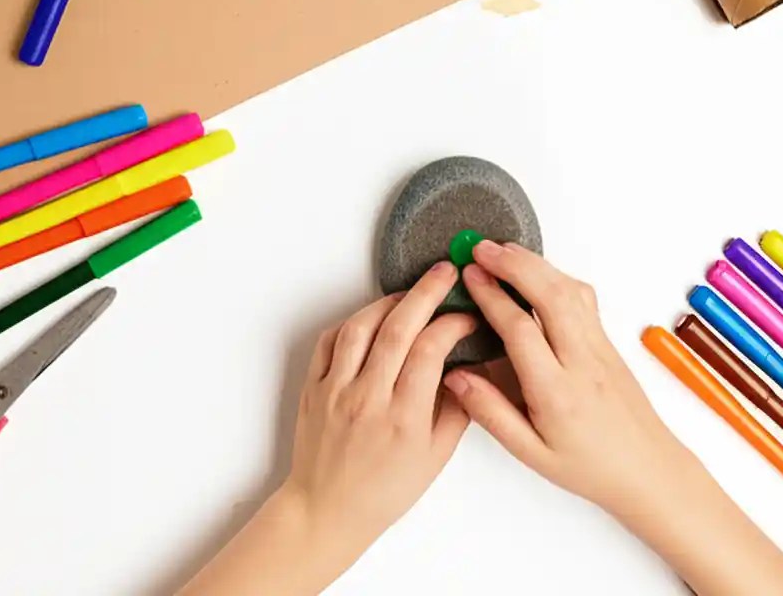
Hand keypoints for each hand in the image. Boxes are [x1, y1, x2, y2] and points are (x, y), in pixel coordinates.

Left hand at [281, 260, 475, 550]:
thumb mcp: (436, 458)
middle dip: (425, 292)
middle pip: (398, 327)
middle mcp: (368, 398)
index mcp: (404, 417)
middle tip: (444, 273)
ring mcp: (335, 391)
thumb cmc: (384, 490)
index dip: (453, 323)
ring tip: (409, 293)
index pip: (431, 348)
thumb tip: (469, 367)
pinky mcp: (312, 388)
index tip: (467, 317)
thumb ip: (456, 409)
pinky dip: (352, 322)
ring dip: (388, 301)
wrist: (327, 510)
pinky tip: (372, 319)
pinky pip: (330, 341)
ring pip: (360, 326)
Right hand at [442, 241, 685, 516]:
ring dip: (537, 264)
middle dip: (514, 264)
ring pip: (571, 290)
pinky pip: (584, 299)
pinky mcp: (609, 343)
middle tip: (481, 248)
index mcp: (557, 392)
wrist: (649, 470)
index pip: (521, 330)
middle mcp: (582, 362)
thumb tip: (456, 377)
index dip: (492, 297)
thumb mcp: (531, 453)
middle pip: (550, 295)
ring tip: (504, 251)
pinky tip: (538, 273)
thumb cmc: (590, 467)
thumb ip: (491, 413)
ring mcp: (600, 348)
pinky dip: (557, 276)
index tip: (468, 275)